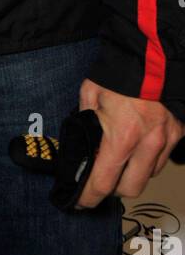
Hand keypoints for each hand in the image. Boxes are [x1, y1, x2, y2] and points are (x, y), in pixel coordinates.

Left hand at [75, 79, 184, 206]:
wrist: (151, 53)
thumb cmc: (119, 72)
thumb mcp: (90, 94)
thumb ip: (85, 121)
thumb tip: (79, 142)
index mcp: (122, 136)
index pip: (103, 182)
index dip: (89, 196)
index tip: (80, 201)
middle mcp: (147, 143)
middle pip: (130, 189)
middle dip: (113, 189)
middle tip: (100, 180)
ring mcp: (165, 140)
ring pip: (148, 176)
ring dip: (132, 174)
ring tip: (119, 160)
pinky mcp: (178, 134)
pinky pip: (161, 160)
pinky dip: (148, 160)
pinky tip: (138, 148)